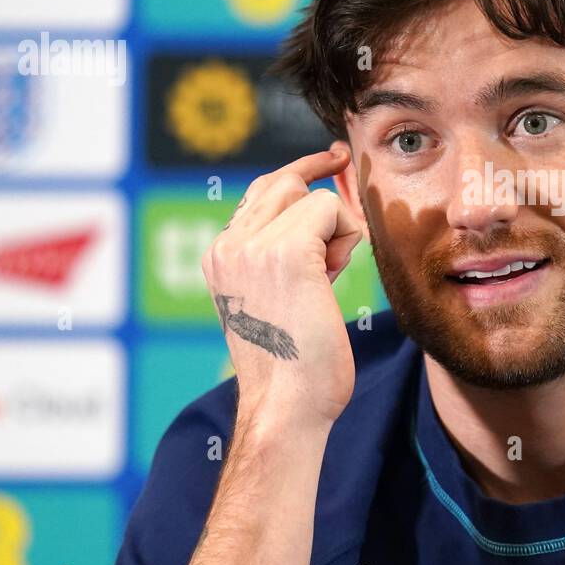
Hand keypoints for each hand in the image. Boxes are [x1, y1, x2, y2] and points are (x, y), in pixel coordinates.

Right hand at [201, 147, 363, 430]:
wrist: (287, 405)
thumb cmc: (295, 367)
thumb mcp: (278, 299)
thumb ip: (287, 256)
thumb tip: (323, 214)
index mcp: (219, 258)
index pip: (260, 194)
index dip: (298, 173)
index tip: (330, 159)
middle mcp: (227, 246)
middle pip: (283, 181)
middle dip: (320, 179)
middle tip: (344, 160)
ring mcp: (252, 245)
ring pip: (309, 195)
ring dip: (335, 229)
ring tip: (330, 276)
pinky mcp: (286, 250)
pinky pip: (329, 208)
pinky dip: (345, 237)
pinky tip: (334, 274)